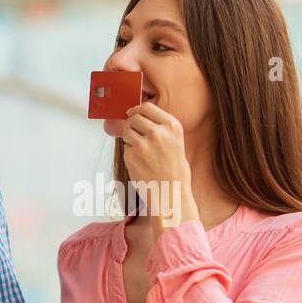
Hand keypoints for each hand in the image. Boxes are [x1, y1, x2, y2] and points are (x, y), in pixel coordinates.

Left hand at [121, 102, 194, 226]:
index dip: (138, 110)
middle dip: (132, 125)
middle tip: (137, 135)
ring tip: (141, 152)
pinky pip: (125, 148)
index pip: (147, 107)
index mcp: (172, 126)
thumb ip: (160, 128)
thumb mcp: (176, 142)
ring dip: (129, 138)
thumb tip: (135, 114)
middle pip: (134, 117)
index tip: (134, 114)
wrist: (171, 195)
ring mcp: (143, 144)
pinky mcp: (131, 156)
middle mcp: (158, 133)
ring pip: (127, 131)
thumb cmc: (174, 169)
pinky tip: (141, 164)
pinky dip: (130, 153)